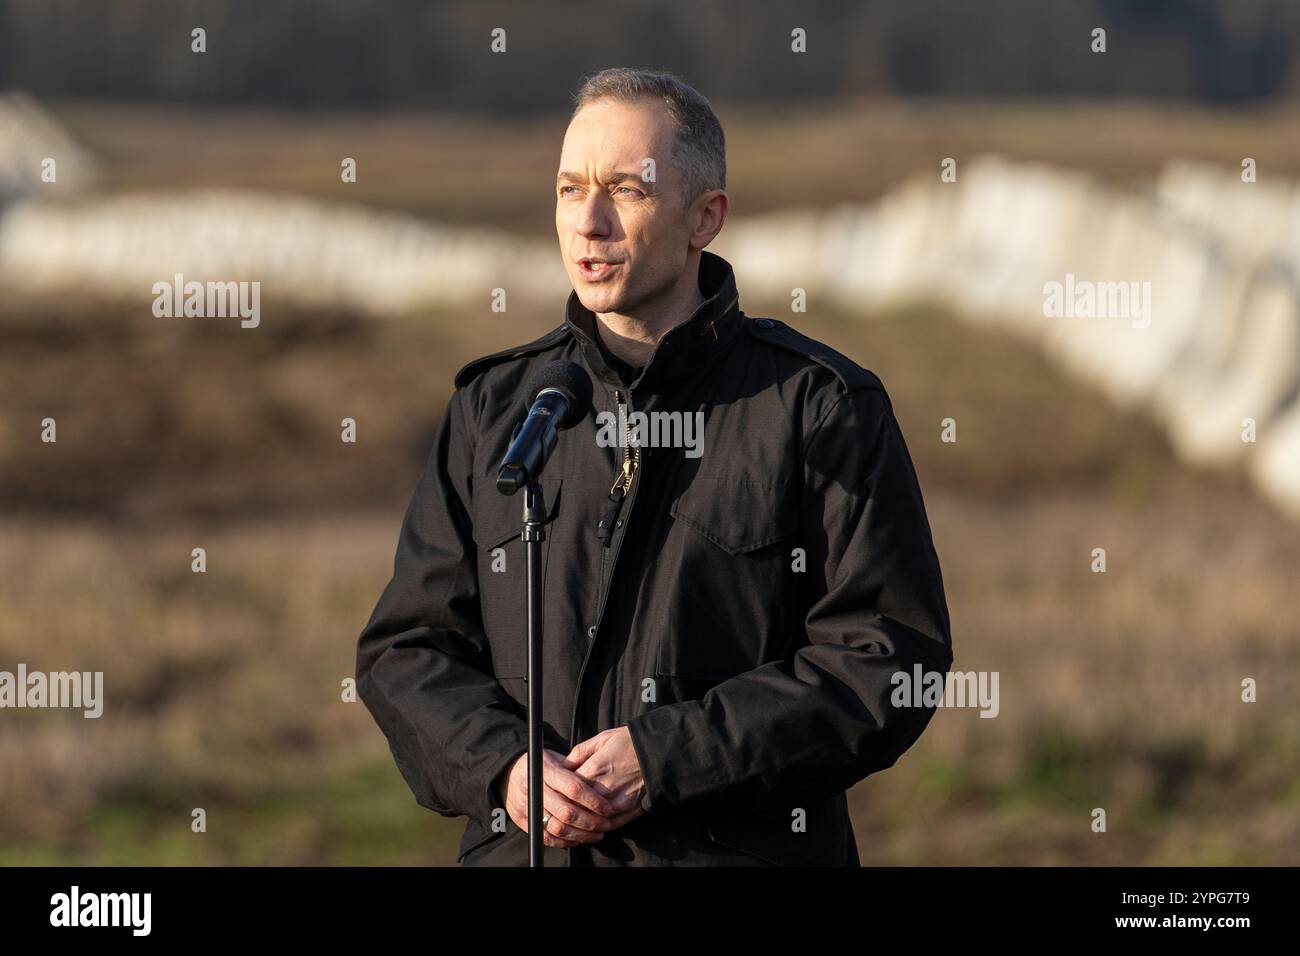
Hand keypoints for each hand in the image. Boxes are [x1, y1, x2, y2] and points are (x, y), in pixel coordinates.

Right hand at [499, 748, 625, 848]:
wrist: (508, 773)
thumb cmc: (541, 764)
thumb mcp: (557, 758)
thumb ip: (577, 769)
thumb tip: (602, 784)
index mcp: (546, 770)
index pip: (574, 788)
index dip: (593, 800)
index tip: (607, 807)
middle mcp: (535, 789)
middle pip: (567, 812)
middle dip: (591, 821)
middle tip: (606, 824)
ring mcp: (527, 806)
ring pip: (558, 828)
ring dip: (581, 835)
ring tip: (597, 834)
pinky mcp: (522, 821)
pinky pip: (546, 837)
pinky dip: (565, 842)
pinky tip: (578, 838)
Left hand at [565, 727, 646, 830]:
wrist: (660, 750)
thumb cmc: (630, 741)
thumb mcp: (602, 738)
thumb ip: (580, 752)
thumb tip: (564, 765)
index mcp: (594, 768)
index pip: (567, 788)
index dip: (559, 792)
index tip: (555, 792)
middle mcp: (604, 788)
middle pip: (577, 806)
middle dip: (568, 808)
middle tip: (562, 808)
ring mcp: (618, 801)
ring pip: (592, 819)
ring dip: (583, 821)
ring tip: (576, 819)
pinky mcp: (630, 809)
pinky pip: (610, 825)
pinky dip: (600, 827)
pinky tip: (594, 824)